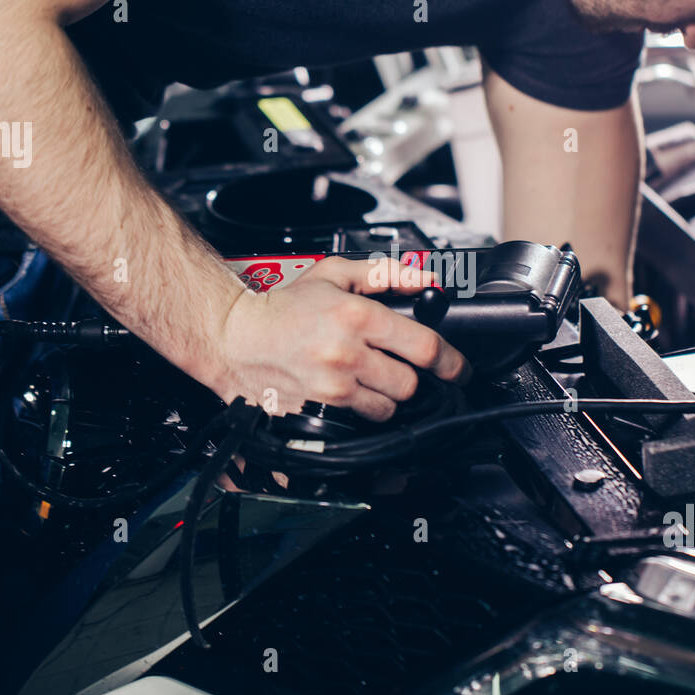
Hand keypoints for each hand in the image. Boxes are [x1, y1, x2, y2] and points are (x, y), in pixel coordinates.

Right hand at [214, 257, 470, 421]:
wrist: (237, 337)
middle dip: (411, 375)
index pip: (423, 346)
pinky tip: (352, 391)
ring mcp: (331, 387)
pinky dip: (364, 409)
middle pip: (410, 383)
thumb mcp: (335, 274)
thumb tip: (427, 282)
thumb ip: (387, 274)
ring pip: (389, 406)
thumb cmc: (285, 306)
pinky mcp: (319, 410)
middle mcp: (346, 354)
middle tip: (396, 364)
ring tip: (368, 375)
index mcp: (356, 317)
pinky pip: (361, 420)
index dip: (450, 360)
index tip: (457, 367)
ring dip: (388, 394)